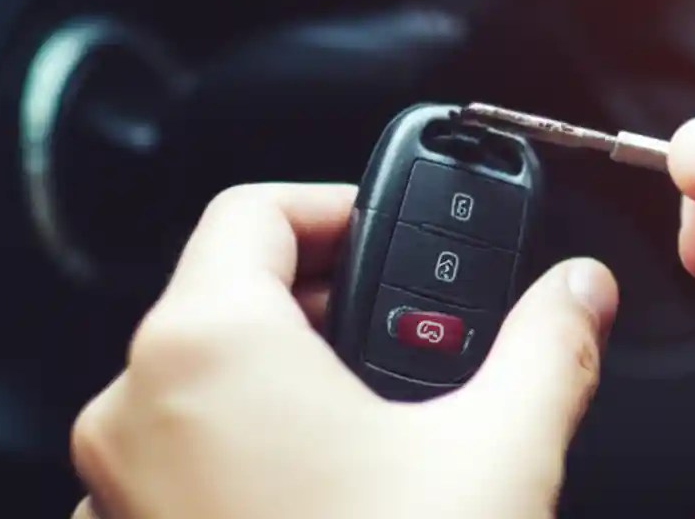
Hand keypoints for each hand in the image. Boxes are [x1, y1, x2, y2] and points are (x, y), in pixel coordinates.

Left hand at [69, 183, 617, 518]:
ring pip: (204, 385)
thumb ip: (546, 347)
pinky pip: (184, 464)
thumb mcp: (498, 453)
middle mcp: (135, 411)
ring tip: (384, 421)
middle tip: (409, 334)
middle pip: (226, 295)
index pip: (252, 212)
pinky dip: (251, 453)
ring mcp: (117, 494)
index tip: (386, 234)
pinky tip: (332, 497)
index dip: (331, 205)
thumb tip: (578, 296)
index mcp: (205, 348)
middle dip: (325, 301)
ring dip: (290, 380)